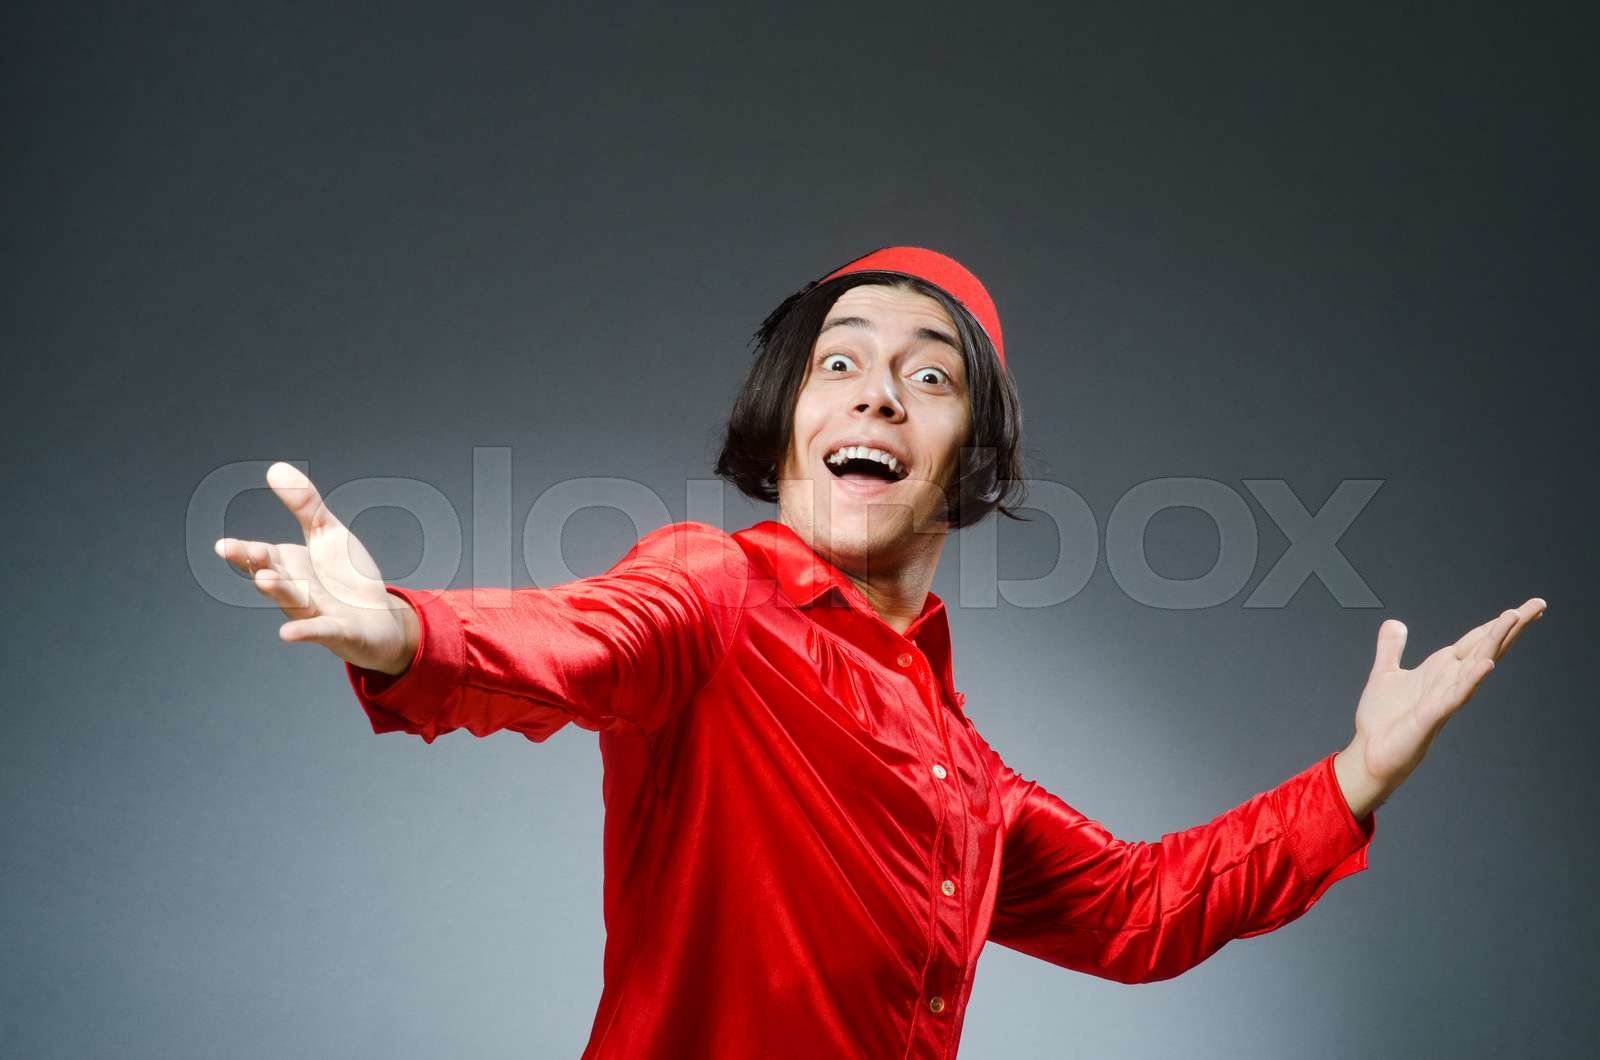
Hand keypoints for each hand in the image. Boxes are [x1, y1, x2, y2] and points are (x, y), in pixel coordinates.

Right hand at [214, 462, 418, 674]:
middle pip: (275, 577)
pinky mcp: (341, 631)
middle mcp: (297, 590)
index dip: (244, 552)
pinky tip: (287, 633)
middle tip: (247, 552)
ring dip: (280, 592)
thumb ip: (305, 505)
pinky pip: (321, 631)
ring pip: (294, 602)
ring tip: (265, 580)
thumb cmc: (345, 577)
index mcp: (290, 567)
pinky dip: (306, 631)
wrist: (380, 619)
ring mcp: (317, 612)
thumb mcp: (327, 533)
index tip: (222, 546)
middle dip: (261, 565)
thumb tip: (275, 467)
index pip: (262, 557)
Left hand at [1336, 597, 1547, 816]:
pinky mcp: (1432, 715)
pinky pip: (1457, 695)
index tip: (1526, 607)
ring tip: (1514, 617)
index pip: (1476, 640)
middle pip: (1487, 647)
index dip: (1498, 623)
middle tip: (1539, 604)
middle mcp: (1449, 680)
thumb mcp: (1384, 673)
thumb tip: (1395, 622)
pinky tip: (1487, 664)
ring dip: (1495, 641)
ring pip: (1477, 664)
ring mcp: (1445, 697)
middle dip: (1511, 626)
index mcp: (1441, 668)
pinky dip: (1472, 679)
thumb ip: (1391, 648)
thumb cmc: (1382, 719)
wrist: (1370, 752)